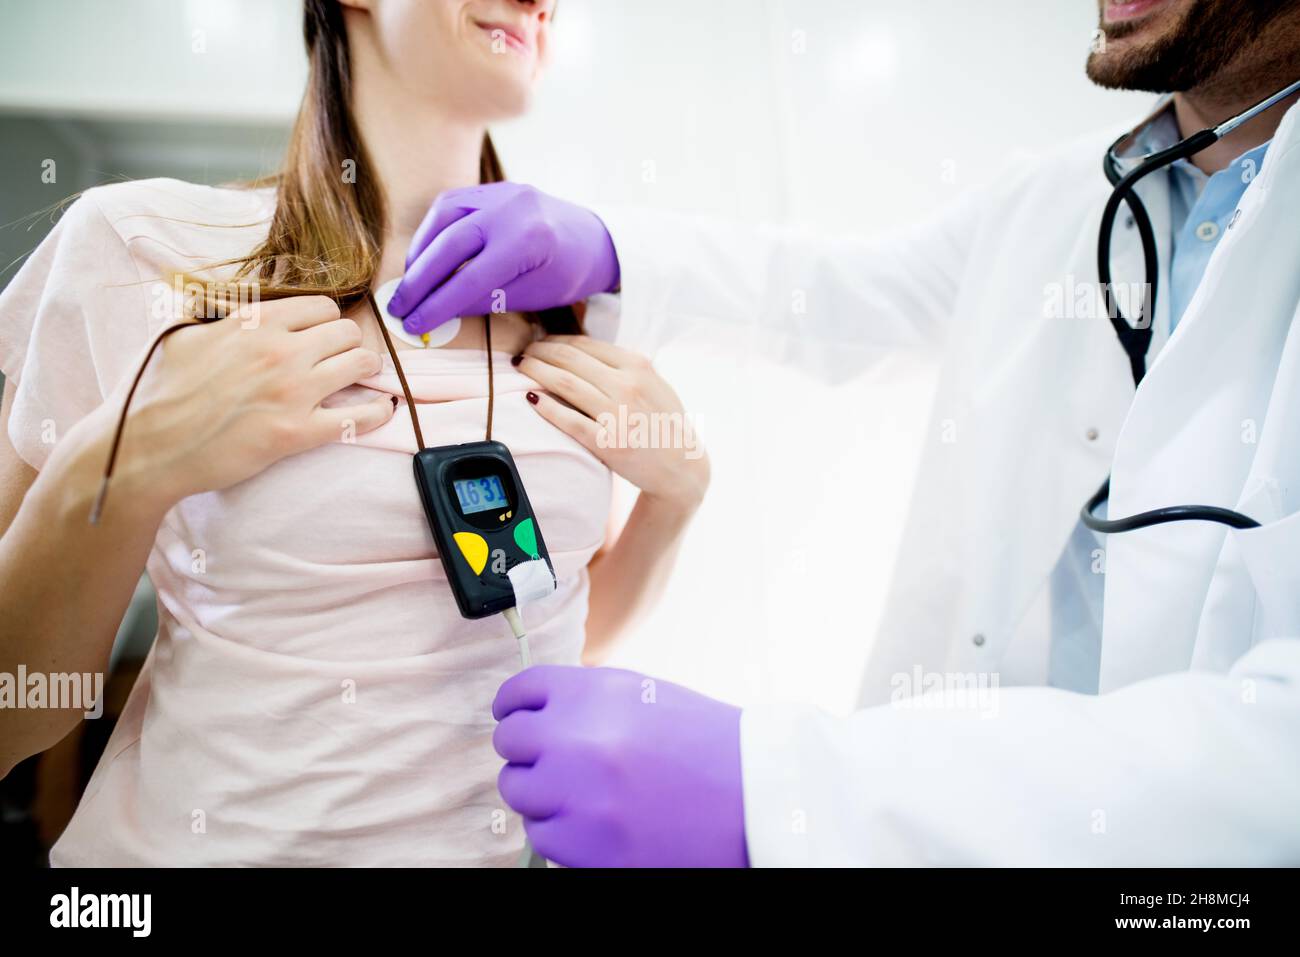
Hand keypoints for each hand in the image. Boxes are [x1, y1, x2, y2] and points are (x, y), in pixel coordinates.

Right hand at [121, 296, 394, 505]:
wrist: (145, 447)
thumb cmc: (156, 390)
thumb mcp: (184, 333)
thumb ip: (221, 316)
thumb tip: (238, 304)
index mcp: (255, 323)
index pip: (322, 307)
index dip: (326, 322)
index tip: (323, 335)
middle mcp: (281, 351)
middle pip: (348, 333)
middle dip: (348, 344)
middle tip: (342, 360)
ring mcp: (293, 392)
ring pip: (361, 364)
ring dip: (366, 370)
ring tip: (360, 379)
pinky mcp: (298, 433)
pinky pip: (360, 417)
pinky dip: (378, 412)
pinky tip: (382, 410)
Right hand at [388, 183, 619, 334]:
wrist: (595, 238)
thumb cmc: (568, 273)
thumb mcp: (531, 296)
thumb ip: (484, 300)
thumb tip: (436, 312)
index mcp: (528, 240)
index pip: (470, 278)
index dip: (437, 304)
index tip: (414, 325)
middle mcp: (511, 208)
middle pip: (450, 244)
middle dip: (419, 280)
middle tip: (397, 308)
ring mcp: (500, 191)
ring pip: (444, 217)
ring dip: (420, 251)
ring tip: (409, 284)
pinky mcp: (492, 187)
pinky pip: (451, 205)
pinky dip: (432, 231)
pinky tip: (423, 256)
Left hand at [492, 665, 747, 867]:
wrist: (756, 798)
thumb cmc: (705, 744)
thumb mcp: (643, 696)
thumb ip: (586, 700)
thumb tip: (534, 711)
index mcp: (593, 693)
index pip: (519, 693)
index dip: (514, 706)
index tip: (515, 717)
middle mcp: (578, 739)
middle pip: (510, 742)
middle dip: (528, 751)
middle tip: (552, 761)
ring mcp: (578, 796)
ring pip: (519, 791)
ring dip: (541, 792)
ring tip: (582, 793)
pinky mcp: (587, 847)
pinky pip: (542, 835)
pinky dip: (561, 831)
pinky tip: (596, 822)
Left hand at [516, 335, 708, 510]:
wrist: (681, 467)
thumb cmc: (664, 424)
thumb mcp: (655, 384)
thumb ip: (626, 367)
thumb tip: (588, 351)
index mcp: (638, 366)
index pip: (585, 344)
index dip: (556, 341)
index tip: (540, 343)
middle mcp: (627, 385)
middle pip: (570, 359)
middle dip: (540, 352)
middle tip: (523, 353)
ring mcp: (617, 414)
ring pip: (564, 383)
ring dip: (536, 371)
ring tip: (521, 368)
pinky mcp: (608, 442)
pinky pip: (569, 420)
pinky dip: (546, 406)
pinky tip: (531, 398)